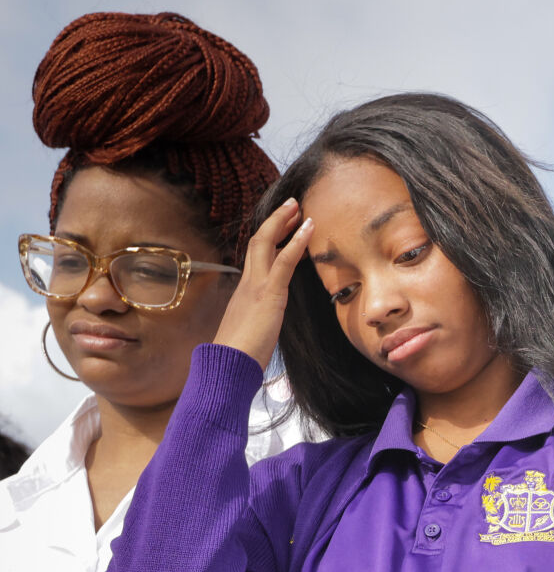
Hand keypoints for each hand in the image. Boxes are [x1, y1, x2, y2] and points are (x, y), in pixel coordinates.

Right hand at [214, 199, 311, 369]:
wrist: (228, 367)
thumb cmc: (239, 357)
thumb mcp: (252, 332)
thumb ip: (258, 320)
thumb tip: (265, 321)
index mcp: (245, 292)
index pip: (256, 257)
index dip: (269, 238)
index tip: (281, 224)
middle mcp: (247, 283)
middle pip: (259, 242)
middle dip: (275, 222)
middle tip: (291, 205)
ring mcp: (256, 286)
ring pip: (267, 244)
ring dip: (283, 223)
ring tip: (298, 207)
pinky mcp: (269, 295)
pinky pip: (284, 262)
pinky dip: (296, 242)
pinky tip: (308, 227)